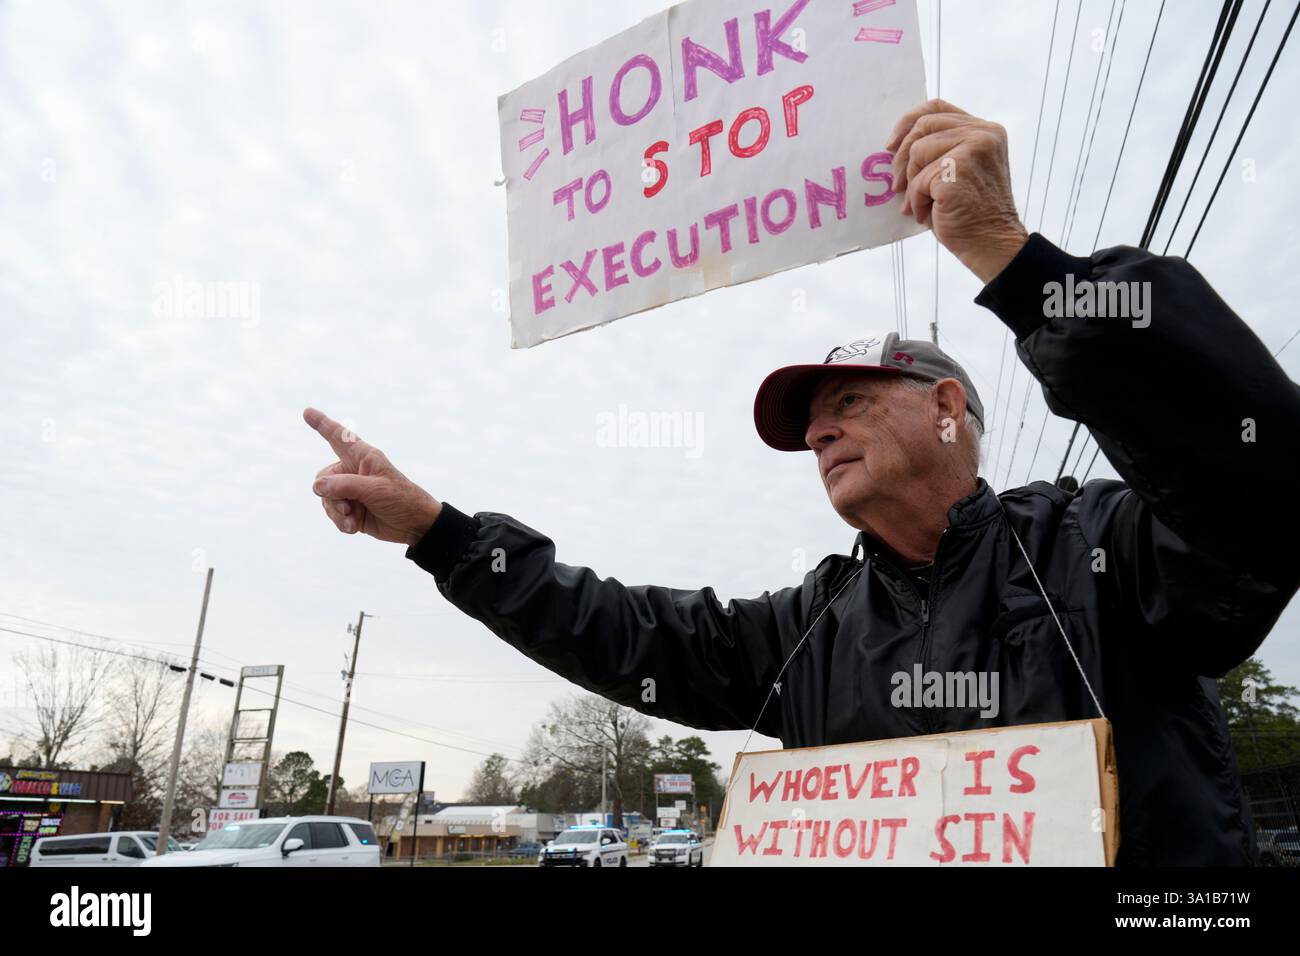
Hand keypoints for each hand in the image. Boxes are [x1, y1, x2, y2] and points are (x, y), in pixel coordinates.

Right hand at [304, 407, 442, 545]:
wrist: (415, 525)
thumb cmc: (401, 499)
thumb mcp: (375, 489)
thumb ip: (344, 485)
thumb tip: (317, 486)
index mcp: (363, 456)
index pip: (338, 436)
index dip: (322, 424)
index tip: (307, 411)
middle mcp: (353, 470)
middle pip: (323, 478)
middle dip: (330, 495)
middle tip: (347, 507)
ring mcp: (351, 490)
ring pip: (326, 498)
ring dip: (336, 512)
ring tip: (352, 519)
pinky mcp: (351, 509)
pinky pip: (333, 513)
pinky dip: (341, 522)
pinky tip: (353, 527)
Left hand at [886, 99, 1028, 282]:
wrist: (991, 243)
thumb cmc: (971, 214)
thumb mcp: (959, 172)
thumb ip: (940, 151)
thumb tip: (895, 148)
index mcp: (985, 131)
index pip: (937, 108)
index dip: (908, 121)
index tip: (891, 144)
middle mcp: (983, 133)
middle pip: (923, 126)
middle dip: (903, 156)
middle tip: (897, 185)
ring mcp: (973, 147)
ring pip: (918, 152)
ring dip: (913, 185)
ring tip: (924, 205)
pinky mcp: (958, 167)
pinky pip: (919, 179)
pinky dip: (917, 200)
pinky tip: (929, 214)